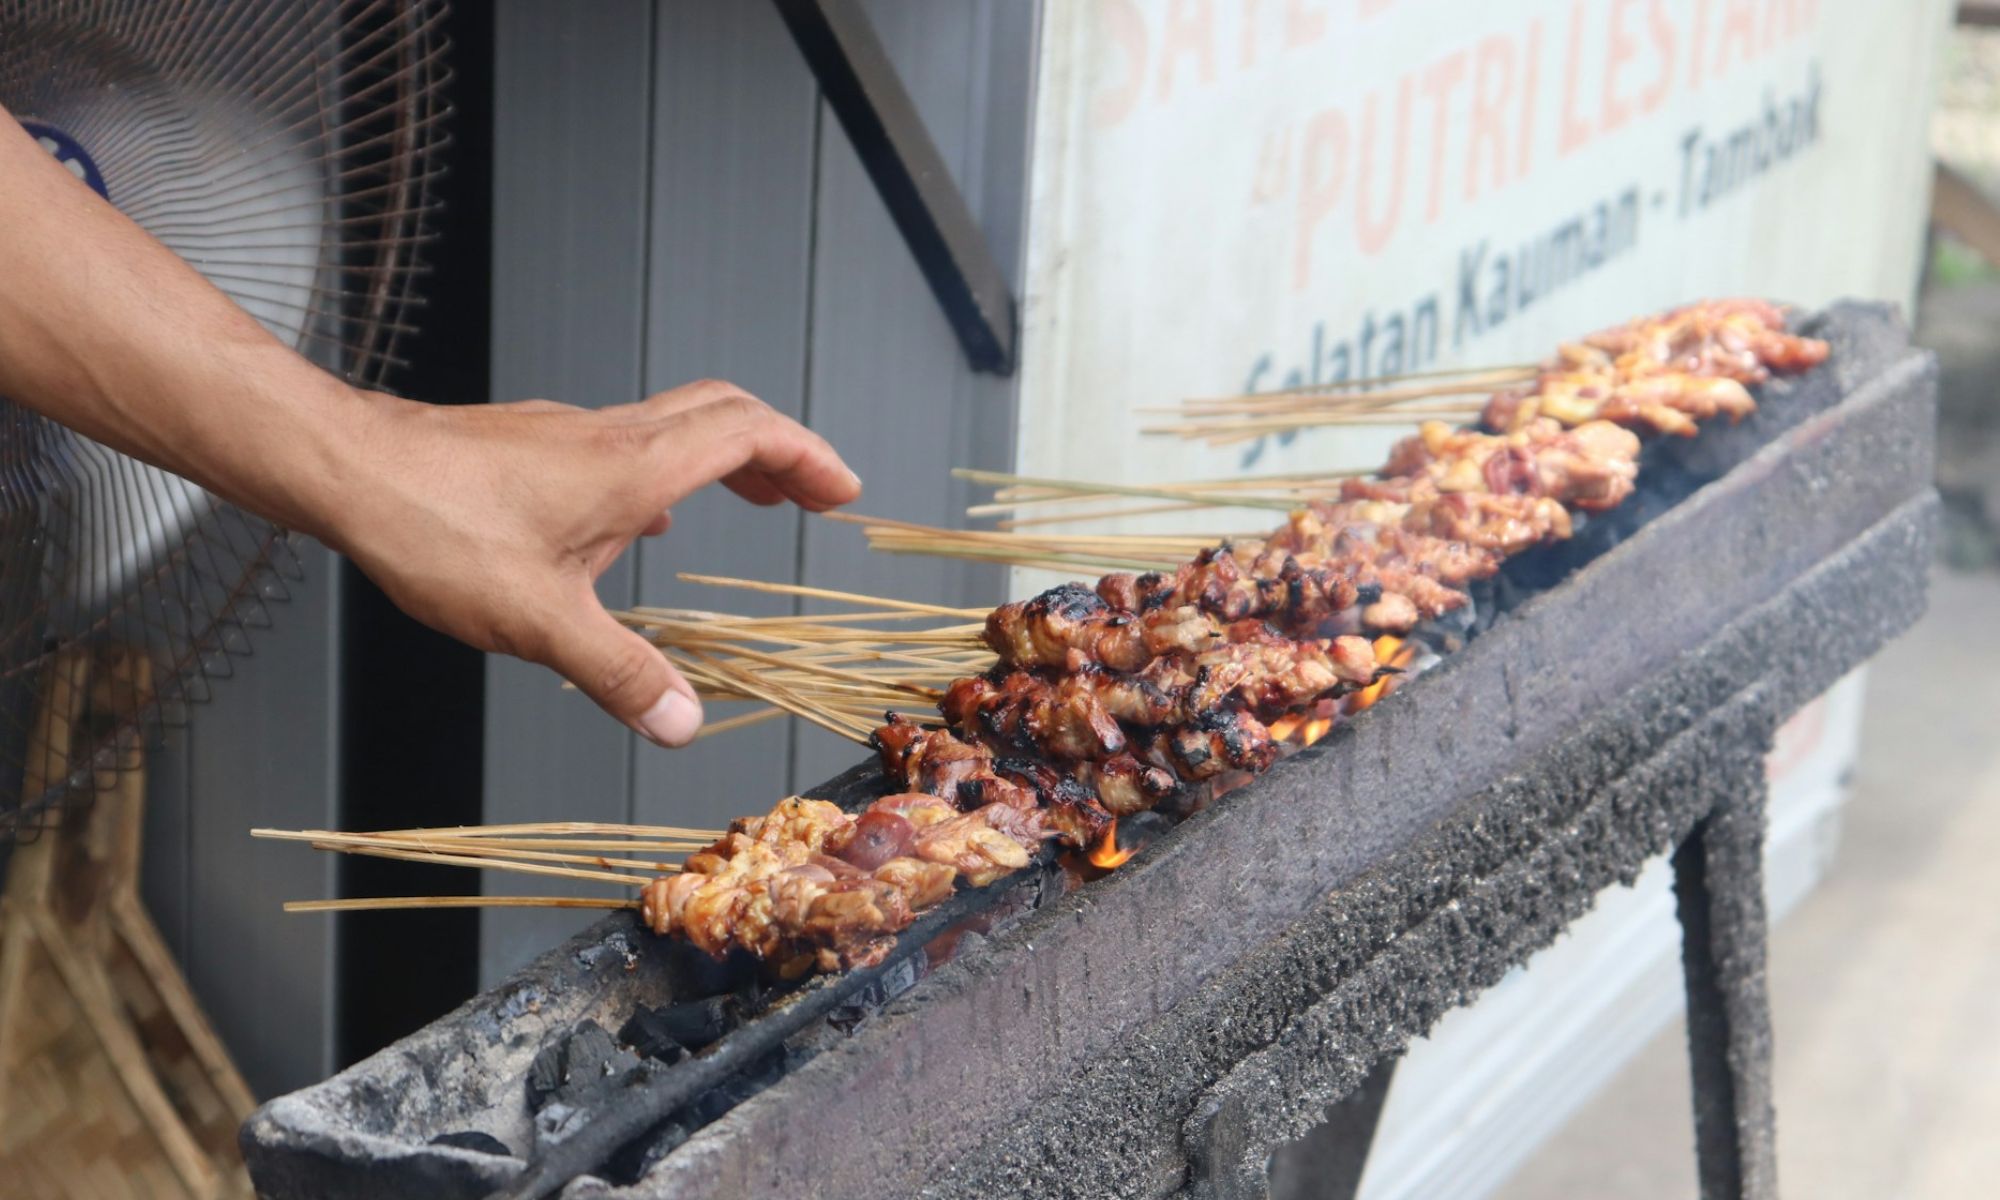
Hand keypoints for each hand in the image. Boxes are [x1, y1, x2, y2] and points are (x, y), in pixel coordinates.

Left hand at [322, 380, 860, 746]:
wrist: (345, 469)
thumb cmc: (434, 529)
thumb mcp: (539, 621)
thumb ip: (619, 674)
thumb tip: (682, 724)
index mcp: (632, 469)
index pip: (750, 435)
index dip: (807, 457)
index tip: (841, 489)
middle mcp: (609, 438)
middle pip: (723, 415)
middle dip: (781, 452)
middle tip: (813, 494)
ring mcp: (567, 434)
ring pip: (671, 425)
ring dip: (724, 459)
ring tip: (751, 502)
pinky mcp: (529, 445)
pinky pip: (622, 444)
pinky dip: (662, 472)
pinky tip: (637, 522)